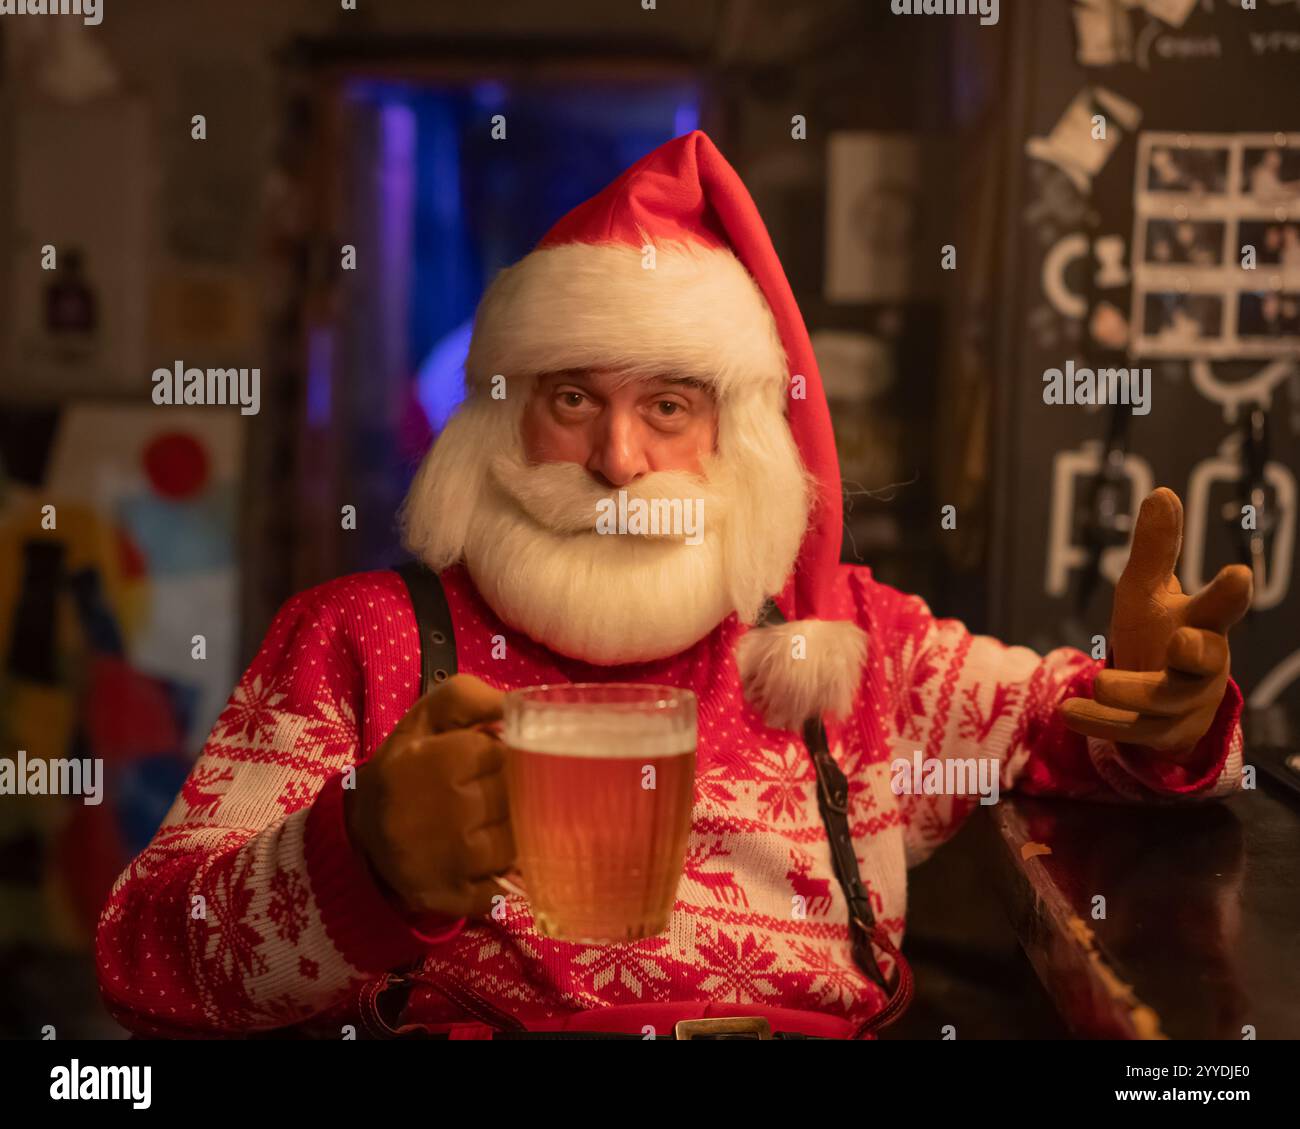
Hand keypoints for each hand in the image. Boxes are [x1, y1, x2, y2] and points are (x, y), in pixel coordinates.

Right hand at [345, 673, 513, 917]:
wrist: (361, 832)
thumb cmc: (406, 766)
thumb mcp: (427, 717)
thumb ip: (470, 698)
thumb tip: (515, 703)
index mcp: (437, 760)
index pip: (507, 754)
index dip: (504, 756)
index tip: (488, 760)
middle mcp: (446, 813)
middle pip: (517, 798)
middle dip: (512, 792)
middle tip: (490, 792)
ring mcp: (450, 862)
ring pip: (517, 842)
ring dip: (512, 832)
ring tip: (487, 823)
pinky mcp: (453, 898)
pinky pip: (505, 887)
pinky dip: (504, 875)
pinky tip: (486, 859)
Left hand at [1058, 488, 1251, 758]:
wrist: (1156, 696)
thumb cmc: (1158, 631)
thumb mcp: (1148, 590)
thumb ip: (1155, 548)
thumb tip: (1161, 491)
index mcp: (1202, 623)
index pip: (1221, 606)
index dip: (1230, 592)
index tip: (1239, 574)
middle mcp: (1201, 665)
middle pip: (1207, 660)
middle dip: (1196, 653)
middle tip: (1180, 640)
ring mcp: (1185, 704)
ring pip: (1165, 702)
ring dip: (1131, 693)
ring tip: (1098, 681)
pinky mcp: (1162, 734)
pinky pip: (1133, 732)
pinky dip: (1099, 722)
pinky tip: (1067, 712)